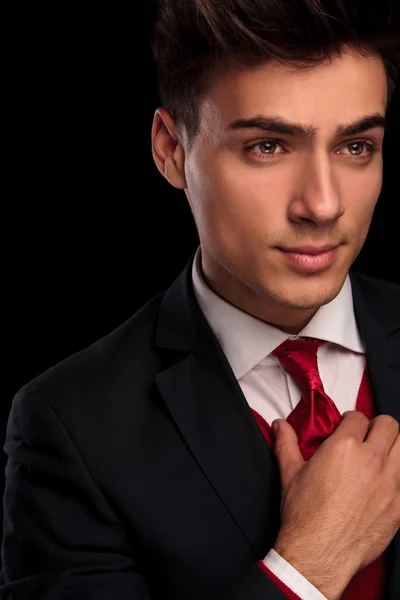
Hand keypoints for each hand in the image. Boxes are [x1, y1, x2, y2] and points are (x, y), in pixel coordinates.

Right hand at [271, 410, 399, 599]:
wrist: (318, 553)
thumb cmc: (305, 515)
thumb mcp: (290, 473)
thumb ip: (286, 443)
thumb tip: (279, 425)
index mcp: (343, 447)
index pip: (358, 417)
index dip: (351, 421)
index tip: (349, 429)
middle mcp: (371, 460)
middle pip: (389, 425)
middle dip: (377, 427)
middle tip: (368, 438)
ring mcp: (390, 482)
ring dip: (393, 446)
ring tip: (381, 456)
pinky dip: (398, 475)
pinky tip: (385, 483)